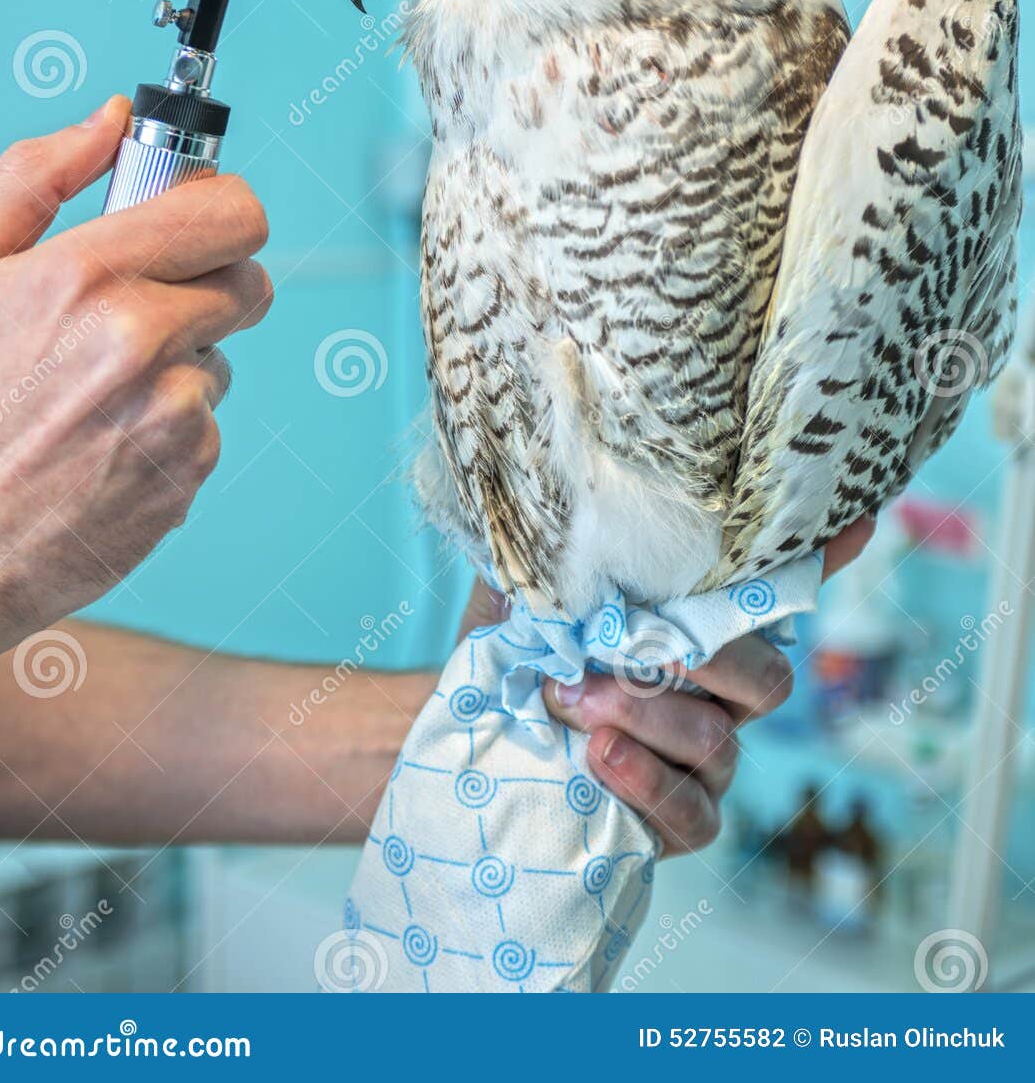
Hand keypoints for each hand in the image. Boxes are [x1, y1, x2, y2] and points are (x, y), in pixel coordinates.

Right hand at [0, 98, 272, 667]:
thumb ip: (36, 182)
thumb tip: (107, 122)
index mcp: (86, 276)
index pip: (234, 214)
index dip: (220, 214)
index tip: (196, 223)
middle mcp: (142, 341)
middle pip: (246, 284)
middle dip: (202, 287)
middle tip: (138, 309)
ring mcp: (173, 413)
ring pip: (218, 359)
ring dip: (176, 366)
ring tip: (88, 395)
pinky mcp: (187, 473)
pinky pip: (204, 426)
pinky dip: (165, 431)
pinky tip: (96, 445)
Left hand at [458, 515, 874, 855]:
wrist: (466, 734)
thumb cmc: (511, 650)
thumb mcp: (527, 590)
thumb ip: (559, 557)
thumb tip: (561, 500)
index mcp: (697, 626)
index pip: (776, 591)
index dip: (824, 558)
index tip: (857, 518)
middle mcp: (718, 694)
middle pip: (767, 678)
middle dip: (707, 662)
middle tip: (635, 648)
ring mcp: (704, 763)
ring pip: (718, 742)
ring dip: (644, 718)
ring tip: (573, 699)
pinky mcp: (676, 823)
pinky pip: (694, 815)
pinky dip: (646, 782)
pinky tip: (598, 755)